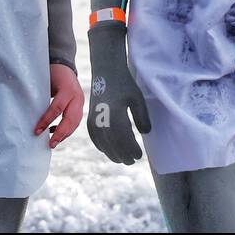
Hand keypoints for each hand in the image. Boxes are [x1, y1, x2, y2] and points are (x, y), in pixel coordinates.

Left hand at [35, 64, 83, 147]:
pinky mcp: (80, 107)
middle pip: (71, 119)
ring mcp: (81, 102)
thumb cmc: (52, 73)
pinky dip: (66, 130)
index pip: (57, 108)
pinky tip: (55, 132)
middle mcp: (77, 97)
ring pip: (75, 123)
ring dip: (64, 134)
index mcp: (67, 89)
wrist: (65, 66)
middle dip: (60, 134)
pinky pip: (75, 122)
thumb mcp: (45, 80)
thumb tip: (26, 112)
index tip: (36, 131)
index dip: (46, 120)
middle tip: (50, 144)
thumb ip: (39, 94)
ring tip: (53, 142)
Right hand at [84, 24, 150, 164]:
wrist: (105, 73)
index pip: (124, 140)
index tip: (140, 155)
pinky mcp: (89, 121)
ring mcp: (94, 122)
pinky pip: (96, 140)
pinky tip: (110, 151)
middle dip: (124, 156)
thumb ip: (142, 117)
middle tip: (133, 160)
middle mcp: (102, 122)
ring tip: (123, 159)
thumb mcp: (137, 99)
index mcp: (115, 116)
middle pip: (113, 146)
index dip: (132, 150)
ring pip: (103, 146)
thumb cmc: (124, 85)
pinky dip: (103, 148)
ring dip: (113, 154)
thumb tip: (144, 133)